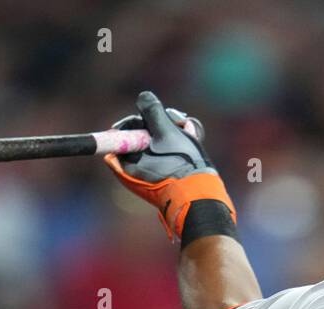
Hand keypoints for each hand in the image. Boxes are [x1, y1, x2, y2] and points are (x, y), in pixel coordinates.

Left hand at [104, 90, 235, 240]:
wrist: (199, 197)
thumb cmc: (181, 165)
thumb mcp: (165, 131)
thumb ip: (152, 111)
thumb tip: (142, 96)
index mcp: (125, 162)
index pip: (124, 131)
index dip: (142, 119)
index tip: (158, 117)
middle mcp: (132, 171)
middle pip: (142, 135)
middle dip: (162, 125)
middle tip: (180, 124)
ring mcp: (147, 176)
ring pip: (156, 144)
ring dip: (173, 133)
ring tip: (190, 133)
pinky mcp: (162, 179)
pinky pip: (164, 155)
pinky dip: (176, 146)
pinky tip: (192, 141)